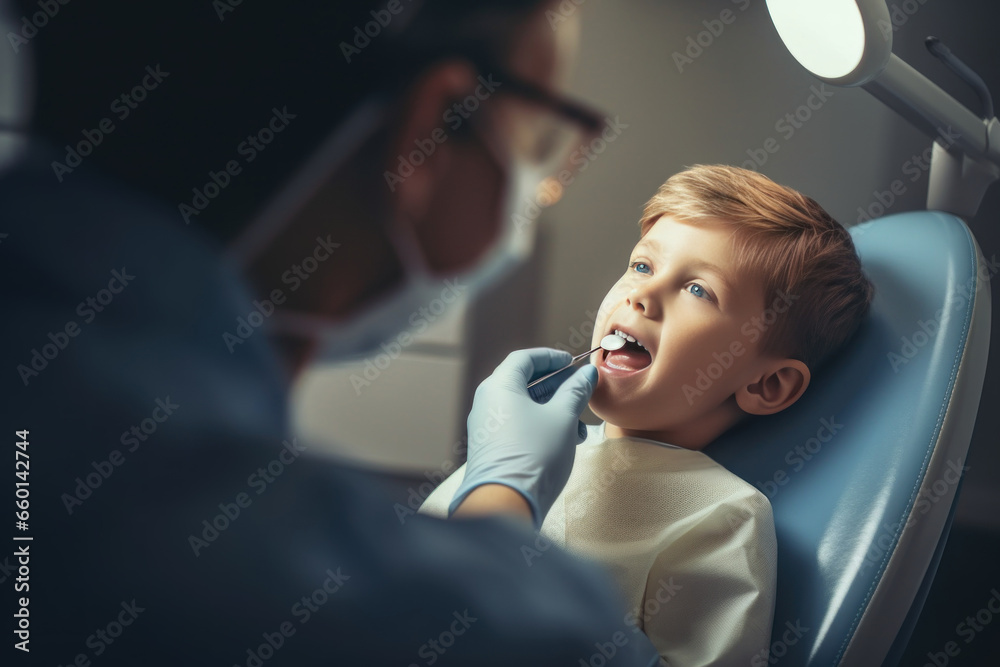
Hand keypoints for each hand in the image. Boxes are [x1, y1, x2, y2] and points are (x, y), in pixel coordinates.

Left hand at [449, 348, 598, 528]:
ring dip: (554, 410)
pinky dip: (542, 427)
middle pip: (524, 382)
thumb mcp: (562, 418)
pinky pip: (519, 427)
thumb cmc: (534, 455)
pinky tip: (566, 442)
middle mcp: (488, 403)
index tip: (572, 362)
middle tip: (581, 390)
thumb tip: (587, 374)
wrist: (505, 504)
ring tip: (580, 427)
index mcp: (499, 386)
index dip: (551, 357)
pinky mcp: (493, 449)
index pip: (524, 358)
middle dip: (557, 386)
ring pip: (525, 408)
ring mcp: (488, 427)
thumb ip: (576, 391)